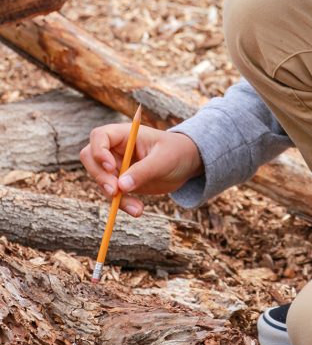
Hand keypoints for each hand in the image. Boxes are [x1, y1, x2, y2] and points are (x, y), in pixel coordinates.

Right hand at [80, 123, 202, 216]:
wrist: (187, 164)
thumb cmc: (177, 153)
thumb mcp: (164, 160)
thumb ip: (143, 171)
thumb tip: (120, 187)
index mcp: (125, 134)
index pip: (100, 136)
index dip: (99, 151)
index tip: (111, 167)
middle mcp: (116, 149)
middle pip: (91, 159)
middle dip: (100, 176)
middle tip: (114, 192)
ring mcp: (117, 166)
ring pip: (101, 180)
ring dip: (113, 196)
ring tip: (136, 208)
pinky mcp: (122, 182)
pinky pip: (113, 194)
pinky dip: (122, 204)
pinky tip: (137, 210)